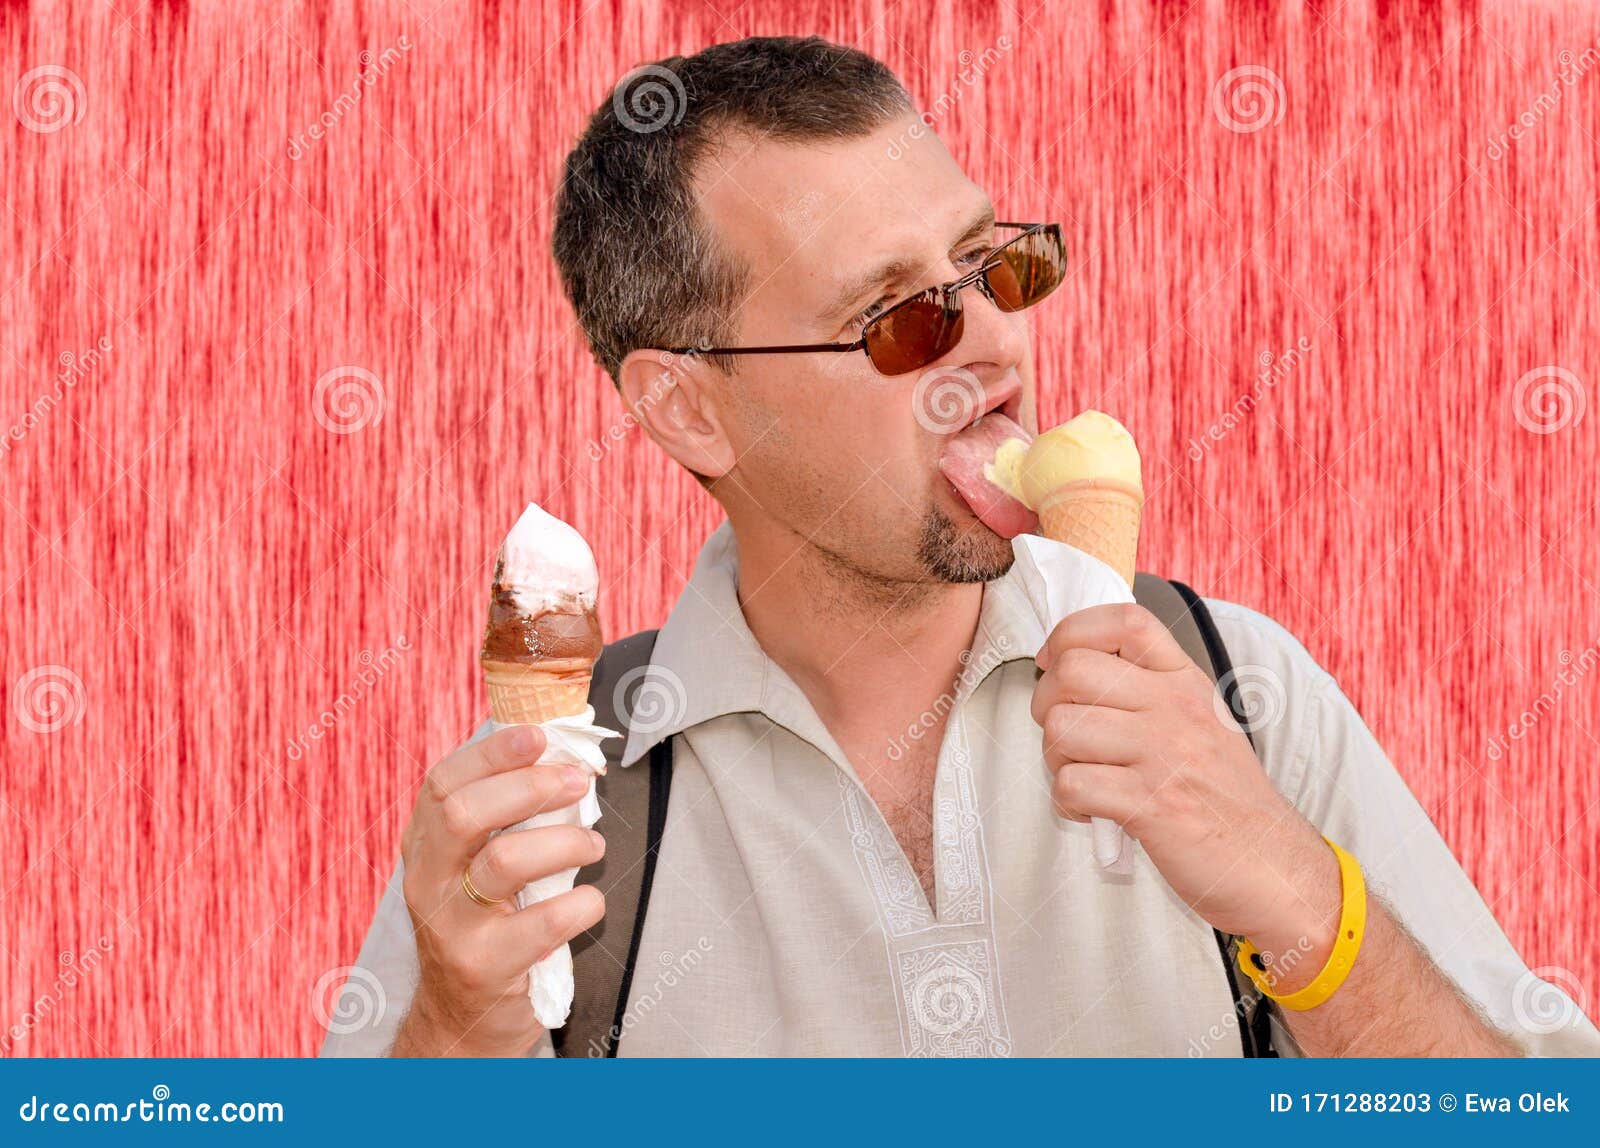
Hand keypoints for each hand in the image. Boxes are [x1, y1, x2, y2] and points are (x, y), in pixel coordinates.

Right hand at [392, 724, 605, 1056]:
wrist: (463, 1019)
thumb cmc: (484, 928)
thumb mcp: (473, 870)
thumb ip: (503, 821)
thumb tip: (565, 762)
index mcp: (425, 847)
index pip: (443, 783)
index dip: (492, 752)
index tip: (538, 735)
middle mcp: (428, 882)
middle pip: (466, 813)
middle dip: (530, 786)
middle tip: (576, 783)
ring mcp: (451, 926)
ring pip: (505, 861)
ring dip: (565, 842)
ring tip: (593, 847)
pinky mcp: (484, 966)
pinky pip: (543, 923)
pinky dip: (580, 904)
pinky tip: (590, 902)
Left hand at [1031, 603, 1339, 967]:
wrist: (1271, 864)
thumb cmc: (1224, 795)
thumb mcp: (1202, 720)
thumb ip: (1150, 688)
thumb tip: (1075, 667)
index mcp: (1184, 681)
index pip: (1124, 621)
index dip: (1071, 632)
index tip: (1054, 662)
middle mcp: (1175, 708)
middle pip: (1073, 671)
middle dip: (1046, 703)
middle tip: (1065, 734)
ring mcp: (1163, 755)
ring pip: (1062, 728)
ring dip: (1056, 758)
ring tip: (1084, 776)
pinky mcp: (1149, 805)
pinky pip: (1071, 785)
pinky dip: (1068, 802)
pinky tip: (1092, 811)